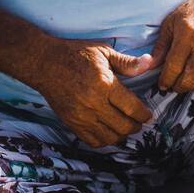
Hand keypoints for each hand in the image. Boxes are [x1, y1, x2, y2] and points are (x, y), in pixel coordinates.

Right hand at [33, 38, 154, 147]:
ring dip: (122, 135)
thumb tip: (149, 63)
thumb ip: (127, 62)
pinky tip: (109, 131)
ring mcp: (81, 116)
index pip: (131, 108)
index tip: (148, 115)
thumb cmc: (74, 54)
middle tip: (139, 121)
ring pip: (110, 137)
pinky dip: (104, 140)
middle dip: (136, 126)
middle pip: (123, 126)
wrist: (44, 63)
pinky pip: (92, 141)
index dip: (144, 114)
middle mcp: (93, 103)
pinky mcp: (71, 123)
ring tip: (125, 127)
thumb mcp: (102, 51)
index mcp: (104, 84)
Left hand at [147, 0, 193, 95]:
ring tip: (189, 81)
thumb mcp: (172, 22)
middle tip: (175, 84)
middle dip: (179, 86)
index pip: (174, 66)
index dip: (166, 80)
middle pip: (190, 79)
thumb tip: (149, 65)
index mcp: (187, 33)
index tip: (163, 84)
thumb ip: (161, 46)